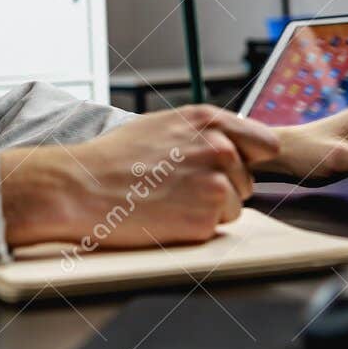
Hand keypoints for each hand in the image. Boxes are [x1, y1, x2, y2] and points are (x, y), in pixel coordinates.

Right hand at [0, 105, 279, 248]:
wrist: (82, 187)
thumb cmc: (113, 158)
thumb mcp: (163, 125)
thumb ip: (204, 132)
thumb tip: (233, 146)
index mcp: (208, 120)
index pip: (265, 143)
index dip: (249, 159)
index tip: (232, 169)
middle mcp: (219, 148)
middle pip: (247, 179)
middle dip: (223, 186)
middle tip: (179, 188)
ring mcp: (215, 183)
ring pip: (234, 206)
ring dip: (209, 209)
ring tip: (169, 201)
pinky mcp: (206, 218)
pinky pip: (215, 228)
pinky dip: (194, 228)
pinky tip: (165, 216)